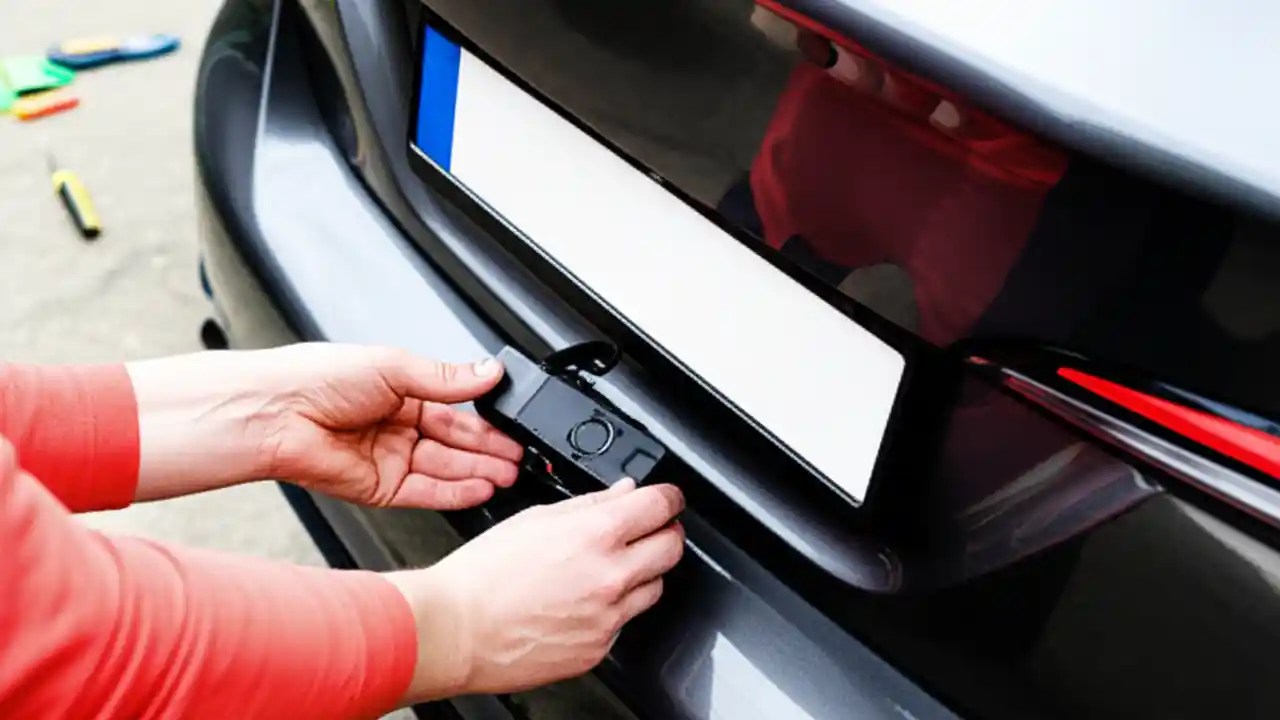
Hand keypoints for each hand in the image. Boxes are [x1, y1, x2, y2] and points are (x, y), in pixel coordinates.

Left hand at [126, 343, 522, 508]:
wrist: (273, 413)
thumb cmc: (315, 378)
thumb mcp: (393, 365)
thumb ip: (446, 377)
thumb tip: (488, 371)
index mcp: (400, 392)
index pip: (455, 411)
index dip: (486, 421)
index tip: (514, 425)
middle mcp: (396, 427)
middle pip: (454, 444)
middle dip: (489, 451)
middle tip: (520, 456)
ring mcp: (389, 460)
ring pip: (444, 471)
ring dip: (477, 473)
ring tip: (508, 474)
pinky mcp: (379, 489)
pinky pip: (425, 494)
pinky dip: (453, 494)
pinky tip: (478, 490)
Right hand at [386, 479, 685, 701]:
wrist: (457, 630)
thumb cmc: (483, 576)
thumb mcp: (535, 519)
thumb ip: (590, 504)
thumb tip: (625, 493)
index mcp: (596, 535)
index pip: (662, 505)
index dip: (668, 498)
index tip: (666, 499)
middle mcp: (611, 577)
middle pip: (672, 547)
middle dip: (664, 533)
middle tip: (645, 531)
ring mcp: (608, 617)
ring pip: (654, 587)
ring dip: (641, 573)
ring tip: (604, 570)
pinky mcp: (599, 649)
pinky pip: (624, 622)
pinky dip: (613, 610)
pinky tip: (582, 602)